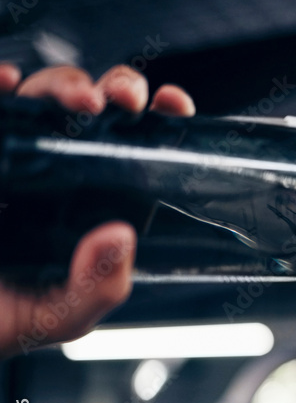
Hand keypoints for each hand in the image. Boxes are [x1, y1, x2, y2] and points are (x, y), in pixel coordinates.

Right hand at [0, 62, 195, 358]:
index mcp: (93, 206)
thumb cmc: (0, 319)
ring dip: (65, 85)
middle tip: (123, 101)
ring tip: (79, 102)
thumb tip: (121, 236)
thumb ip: (99, 286)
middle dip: (117, 89)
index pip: (137, 152)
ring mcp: (11, 157)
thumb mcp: (60, 315)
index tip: (172, 104)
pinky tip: (6, 83)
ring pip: (44, 96)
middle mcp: (56, 173)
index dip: (160, 121)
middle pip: (96, 110)